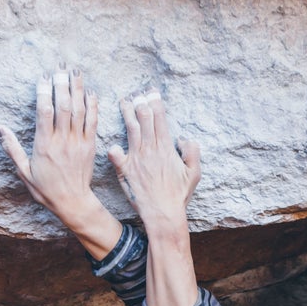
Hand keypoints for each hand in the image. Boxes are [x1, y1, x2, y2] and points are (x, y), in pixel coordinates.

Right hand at [0, 66, 121, 259]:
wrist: (72, 202)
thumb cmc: (45, 188)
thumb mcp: (24, 170)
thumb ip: (12, 147)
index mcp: (44, 145)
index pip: (44, 112)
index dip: (44, 92)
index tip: (43, 77)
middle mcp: (62, 141)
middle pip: (64, 106)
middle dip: (62, 84)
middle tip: (60, 67)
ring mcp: (78, 143)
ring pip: (79, 110)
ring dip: (77, 89)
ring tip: (75, 71)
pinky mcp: (90, 146)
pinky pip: (92, 122)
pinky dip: (92, 105)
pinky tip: (90, 92)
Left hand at [108, 91, 200, 235]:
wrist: (163, 213)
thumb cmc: (178, 195)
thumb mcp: (195, 174)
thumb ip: (193, 153)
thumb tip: (184, 138)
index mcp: (166, 148)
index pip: (160, 118)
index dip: (156, 102)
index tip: (152, 92)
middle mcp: (150, 149)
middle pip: (144, 118)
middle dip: (140, 102)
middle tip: (137, 93)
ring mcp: (136, 158)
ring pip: (131, 129)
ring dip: (127, 113)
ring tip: (124, 102)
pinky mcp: (125, 170)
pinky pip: (116, 155)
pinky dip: (113, 147)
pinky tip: (111, 140)